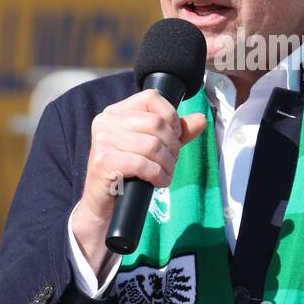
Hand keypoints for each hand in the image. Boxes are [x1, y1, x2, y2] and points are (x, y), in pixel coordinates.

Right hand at [72, 90, 206, 273]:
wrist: (103, 205)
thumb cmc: (129, 173)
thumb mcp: (154, 148)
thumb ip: (177, 132)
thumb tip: (201, 120)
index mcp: (116, 112)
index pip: (152, 98)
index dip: (171, 117)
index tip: (175, 137)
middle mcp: (105, 121)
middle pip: (156, 123)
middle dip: (173, 146)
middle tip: (171, 161)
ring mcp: (102, 140)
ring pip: (152, 145)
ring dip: (167, 163)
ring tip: (165, 173)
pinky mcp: (103, 162)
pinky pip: (143, 164)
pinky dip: (158, 175)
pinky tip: (158, 182)